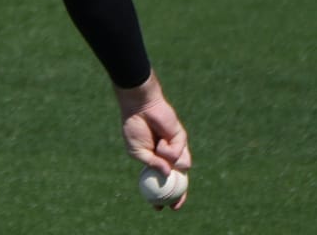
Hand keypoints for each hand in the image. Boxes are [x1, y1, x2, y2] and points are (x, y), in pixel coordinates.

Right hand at [116, 70, 190, 209]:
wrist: (140, 108)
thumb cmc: (134, 128)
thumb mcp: (137, 152)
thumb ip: (151, 164)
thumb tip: (167, 176)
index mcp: (155, 161)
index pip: (162, 183)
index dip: (162, 196)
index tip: (160, 208)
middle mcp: (168, 157)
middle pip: (178, 181)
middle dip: (178, 195)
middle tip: (175, 204)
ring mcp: (176, 148)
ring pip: (181, 167)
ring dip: (168, 160)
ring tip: (158, 146)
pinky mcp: (182, 140)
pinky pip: (180, 154)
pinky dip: (169, 150)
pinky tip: (161, 140)